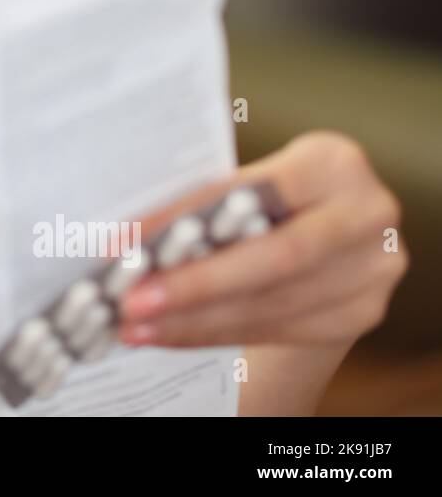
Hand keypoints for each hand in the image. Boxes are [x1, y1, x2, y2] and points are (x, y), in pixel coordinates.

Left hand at [118, 131, 407, 349]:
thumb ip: (206, 204)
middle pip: (272, 258)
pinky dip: (214, 332)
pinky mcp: (361, 311)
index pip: (251, 192)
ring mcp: (371, 269)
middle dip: (194, 285)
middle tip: (131, 303)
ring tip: (138, 325)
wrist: (328, 232)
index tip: (126, 242)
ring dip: (194, 319)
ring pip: (271, 303)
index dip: (186, 219)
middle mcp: (365, 213)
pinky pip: (277, 329)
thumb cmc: (268, 198)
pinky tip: (170, 333)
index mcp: (332, 162)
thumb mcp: (248, 183)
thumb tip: (125, 238)